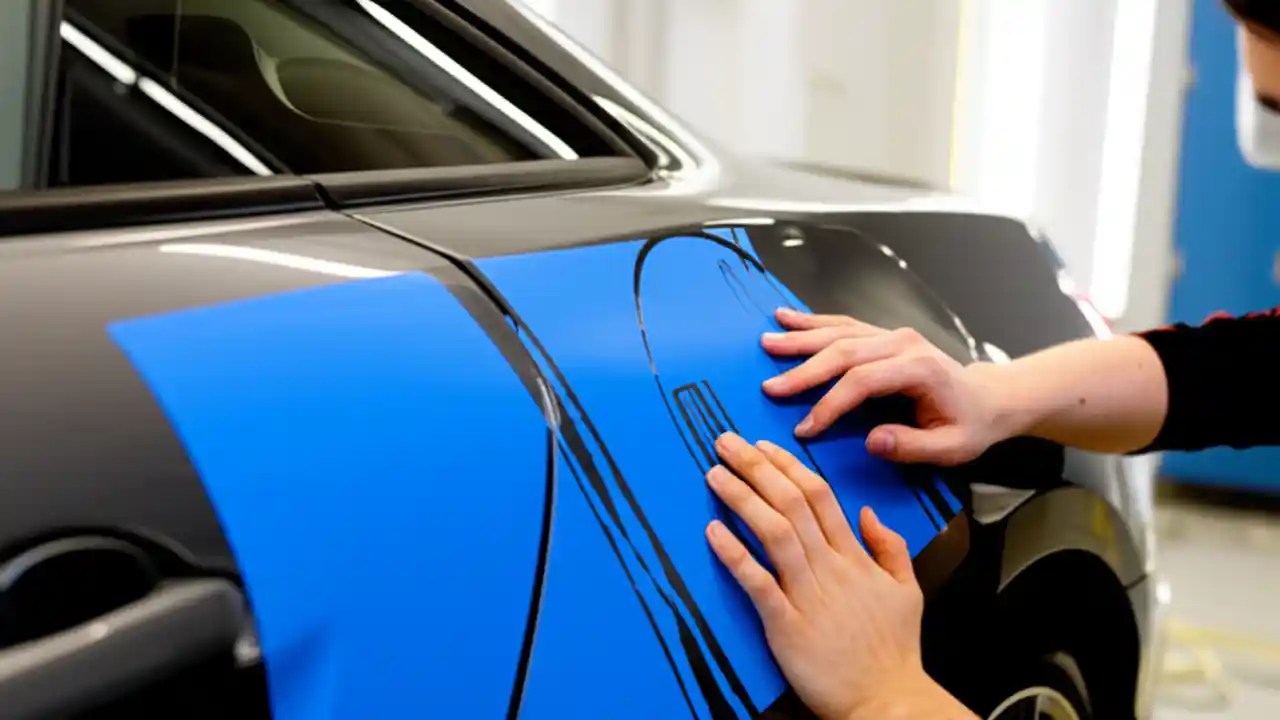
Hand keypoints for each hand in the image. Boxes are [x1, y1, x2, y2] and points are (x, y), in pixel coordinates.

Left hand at [704, 433, 974, 719]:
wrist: (888, 703)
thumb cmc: (893, 651)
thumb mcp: (907, 591)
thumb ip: (890, 547)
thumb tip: (868, 512)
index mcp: (855, 558)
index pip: (819, 497)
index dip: (787, 466)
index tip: (762, 445)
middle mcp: (831, 569)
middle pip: (791, 503)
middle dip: (756, 467)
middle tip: (725, 442)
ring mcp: (808, 596)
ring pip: (774, 533)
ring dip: (741, 498)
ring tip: (714, 474)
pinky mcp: (787, 626)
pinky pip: (758, 582)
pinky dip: (734, 554)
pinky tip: (712, 530)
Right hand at [760, 308, 1004, 465]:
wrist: (988, 398)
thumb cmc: (969, 425)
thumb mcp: (951, 448)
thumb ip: (912, 446)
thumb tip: (871, 441)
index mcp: (918, 369)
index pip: (862, 382)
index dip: (830, 404)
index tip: (804, 429)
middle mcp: (903, 343)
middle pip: (844, 351)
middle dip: (804, 369)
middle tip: (769, 387)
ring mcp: (892, 334)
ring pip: (840, 332)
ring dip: (801, 337)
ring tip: (767, 341)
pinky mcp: (884, 334)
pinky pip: (845, 325)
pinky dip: (814, 322)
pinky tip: (788, 318)